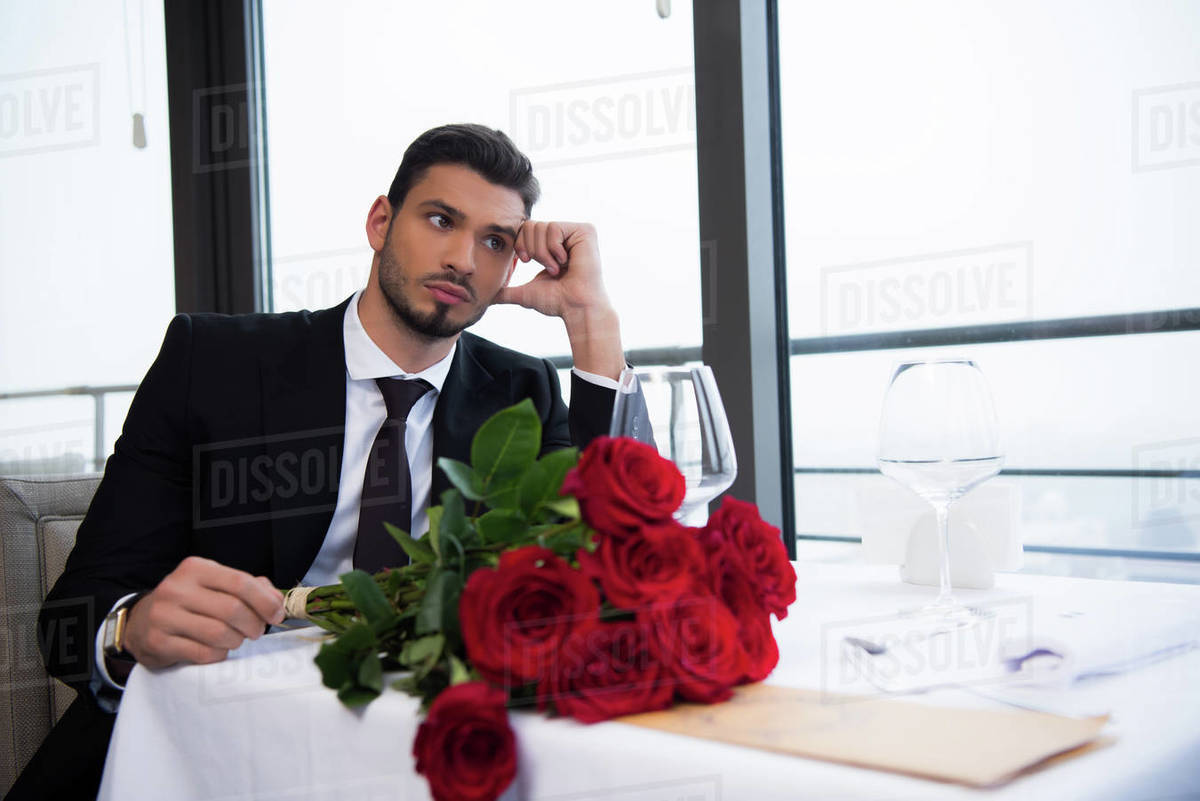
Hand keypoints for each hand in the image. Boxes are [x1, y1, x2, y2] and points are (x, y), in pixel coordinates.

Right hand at [123, 556, 285, 668]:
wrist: (141, 623)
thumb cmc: (189, 603)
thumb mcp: (215, 586)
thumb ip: (249, 588)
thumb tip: (278, 600)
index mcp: (195, 569)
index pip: (240, 582)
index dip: (265, 601)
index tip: (276, 614)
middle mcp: (176, 588)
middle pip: (232, 610)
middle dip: (254, 624)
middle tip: (256, 631)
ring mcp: (164, 616)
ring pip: (219, 633)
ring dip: (236, 640)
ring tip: (236, 639)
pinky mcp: (159, 642)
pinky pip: (203, 653)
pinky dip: (219, 654)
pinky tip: (217, 649)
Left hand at [498, 221, 624, 378]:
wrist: (575, 307)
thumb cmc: (556, 302)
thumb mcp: (526, 293)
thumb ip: (507, 292)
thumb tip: (489, 299)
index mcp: (551, 244)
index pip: (524, 229)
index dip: (520, 246)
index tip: (527, 263)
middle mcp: (564, 235)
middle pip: (530, 225)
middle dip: (533, 251)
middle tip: (548, 269)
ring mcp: (575, 231)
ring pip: (541, 227)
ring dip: (544, 254)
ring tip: (558, 268)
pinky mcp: (585, 230)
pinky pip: (554, 228)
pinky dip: (555, 249)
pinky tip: (567, 262)